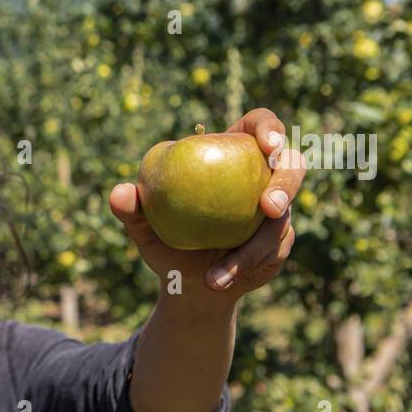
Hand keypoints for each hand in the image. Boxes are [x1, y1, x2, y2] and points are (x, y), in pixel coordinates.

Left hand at [110, 107, 303, 307]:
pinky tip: (218, 279)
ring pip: (281, 221)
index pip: (259, 126)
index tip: (267, 145)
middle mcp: (261, 179)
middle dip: (286, 183)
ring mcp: (277, 212)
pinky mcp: (280, 243)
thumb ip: (134, 209)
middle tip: (269, 207)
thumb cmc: (166, 244)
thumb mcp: (147, 228)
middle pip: (292, 166)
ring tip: (216, 272)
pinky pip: (271, 251)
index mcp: (232, 155)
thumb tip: (119, 192)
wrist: (188, 284)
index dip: (270, 128)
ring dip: (252, 248)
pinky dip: (242, 265)